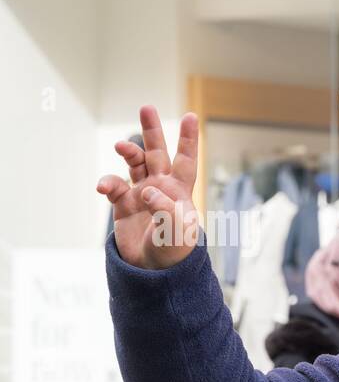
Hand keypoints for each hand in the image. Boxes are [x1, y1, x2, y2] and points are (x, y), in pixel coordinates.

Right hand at [96, 106, 200, 268]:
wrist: (155, 274)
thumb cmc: (174, 252)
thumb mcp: (176, 231)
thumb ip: (165, 208)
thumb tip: (146, 189)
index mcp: (180, 191)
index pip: (186, 161)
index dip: (188, 139)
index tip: (190, 116)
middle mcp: (161, 188)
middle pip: (157, 153)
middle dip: (152, 131)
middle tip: (146, 107)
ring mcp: (141, 194)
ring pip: (134, 164)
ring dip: (128, 151)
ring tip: (121, 147)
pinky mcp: (123, 205)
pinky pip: (114, 187)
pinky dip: (108, 183)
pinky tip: (103, 187)